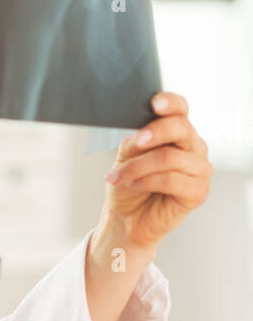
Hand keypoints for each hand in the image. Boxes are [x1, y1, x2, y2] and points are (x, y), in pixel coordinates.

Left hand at [102, 91, 211, 248]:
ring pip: (169, 157)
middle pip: (180, 128)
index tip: (154, 103)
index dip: (170, 103)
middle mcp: (193, 147)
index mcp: (178, 132)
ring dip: (138, 167)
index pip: (180, 109)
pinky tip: (134, 185)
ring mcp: (200, 169)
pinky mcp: (199, 192)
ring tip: (120, 176)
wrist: (127, 218)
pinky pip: (171, 180)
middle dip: (154, 133)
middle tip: (136, 143)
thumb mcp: (127, 156)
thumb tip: (142, 131)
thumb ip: (138, 140)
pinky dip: (146, 181)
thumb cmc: (129, 184)